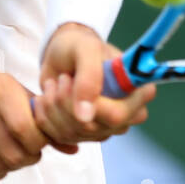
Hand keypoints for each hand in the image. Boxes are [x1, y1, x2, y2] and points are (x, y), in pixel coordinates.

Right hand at [0, 64, 63, 180]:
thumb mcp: (17, 92)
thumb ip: (45, 118)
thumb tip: (73, 148)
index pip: (25, 129)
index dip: (39, 142)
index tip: (41, 141)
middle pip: (13, 152)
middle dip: (29, 158)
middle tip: (30, 151)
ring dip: (13, 165)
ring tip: (14, 153)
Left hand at [33, 23, 154, 145]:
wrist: (61, 55)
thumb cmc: (79, 46)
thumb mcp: (86, 48)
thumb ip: (89, 77)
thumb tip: (85, 116)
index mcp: (138, 92)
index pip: (119, 114)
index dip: (93, 105)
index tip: (72, 81)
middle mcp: (127, 115)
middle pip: (93, 128)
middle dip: (66, 102)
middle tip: (61, 79)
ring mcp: (106, 128)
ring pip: (74, 133)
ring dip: (53, 106)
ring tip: (54, 84)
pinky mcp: (85, 136)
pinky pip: (60, 137)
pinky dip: (46, 115)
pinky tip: (47, 97)